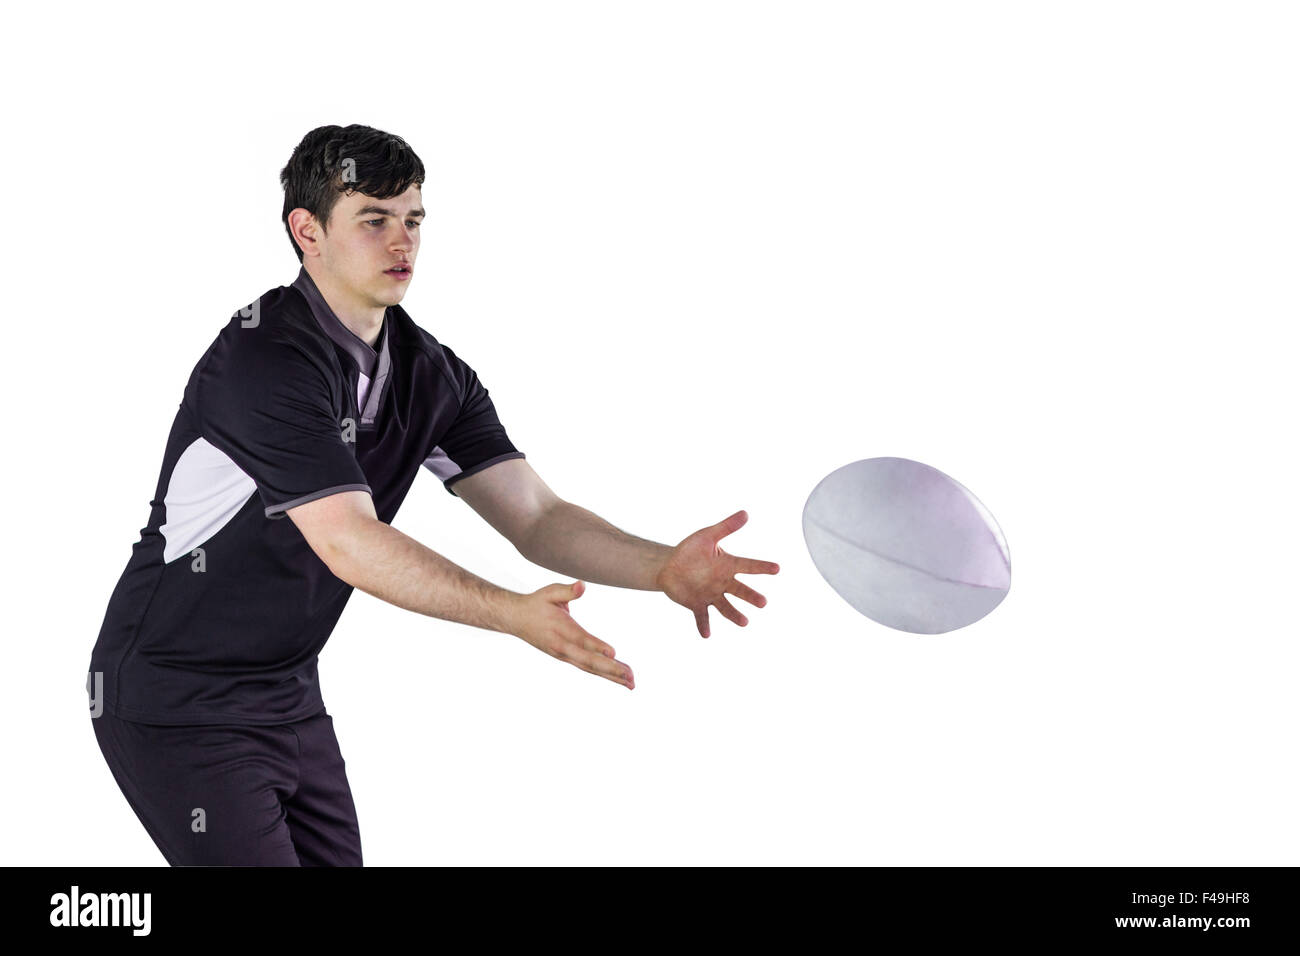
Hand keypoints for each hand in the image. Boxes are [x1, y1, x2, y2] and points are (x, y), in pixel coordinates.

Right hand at [510, 581, 634, 688]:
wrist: (515, 619)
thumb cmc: (536, 603)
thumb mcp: (549, 592)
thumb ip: (567, 591)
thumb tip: (582, 585)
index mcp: (560, 629)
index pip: (581, 639)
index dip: (596, 646)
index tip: (613, 653)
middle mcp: (562, 647)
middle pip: (589, 660)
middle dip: (611, 669)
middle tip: (631, 677)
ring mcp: (564, 655)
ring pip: (590, 668)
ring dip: (612, 676)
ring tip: (632, 684)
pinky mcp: (566, 658)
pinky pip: (587, 668)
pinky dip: (604, 674)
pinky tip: (619, 679)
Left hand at [655, 509, 779, 637]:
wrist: (669, 566)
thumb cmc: (690, 550)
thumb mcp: (707, 536)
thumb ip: (726, 527)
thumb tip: (745, 513)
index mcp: (728, 565)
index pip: (749, 566)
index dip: (762, 567)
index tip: (777, 569)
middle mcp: (723, 582)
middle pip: (741, 590)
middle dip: (751, 597)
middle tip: (762, 602)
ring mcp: (711, 595)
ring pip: (726, 606)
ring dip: (735, 615)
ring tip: (744, 622)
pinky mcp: (697, 604)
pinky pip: (702, 616)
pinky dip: (704, 625)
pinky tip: (706, 635)